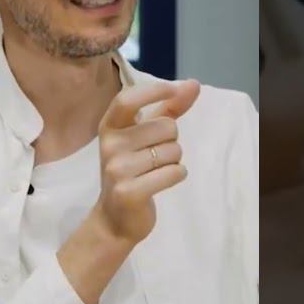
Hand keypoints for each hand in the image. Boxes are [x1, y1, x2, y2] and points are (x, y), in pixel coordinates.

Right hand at [91, 79, 200, 243]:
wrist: (115, 219)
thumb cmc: (132, 170)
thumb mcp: (144, 136)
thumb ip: (168, 109)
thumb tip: (193, 84)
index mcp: (109, 127)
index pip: (127, 99)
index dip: (153, 91)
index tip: (173, 90)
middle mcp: (110, 145)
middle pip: (166, 127)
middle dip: (173, 141)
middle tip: (157, 156)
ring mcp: (117, 170)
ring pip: (173, 151)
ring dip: (175, 161)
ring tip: (156, 171)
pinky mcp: (129, 192)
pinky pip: (173, 173)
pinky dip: (177, 175)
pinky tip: (162, 181)